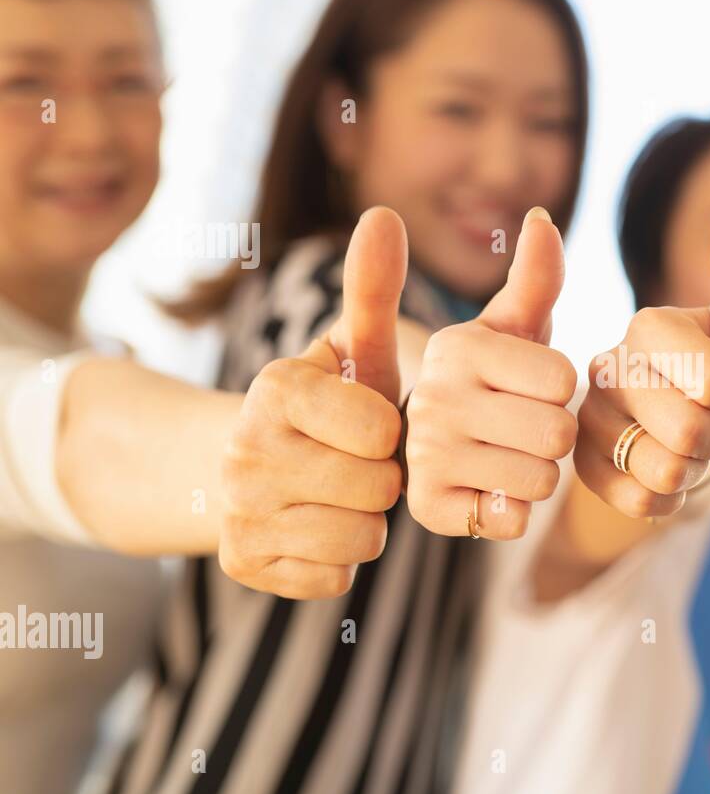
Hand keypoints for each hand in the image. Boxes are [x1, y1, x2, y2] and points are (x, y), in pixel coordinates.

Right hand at [218, 207, 406, 596]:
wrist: (238, 469)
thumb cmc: (322, 405)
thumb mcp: (348, 349)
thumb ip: (372, 290)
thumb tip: (385, 215)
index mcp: (276, 390)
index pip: (381, 431)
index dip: (388, 432)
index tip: (366, 423)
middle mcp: (244, 450)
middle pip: (377, 489)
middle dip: (380, 480)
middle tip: (355, 465)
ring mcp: (237, 512)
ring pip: (360, 538)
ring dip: (363, 521)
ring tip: (338, 493)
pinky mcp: (242, 564)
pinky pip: (335, 578)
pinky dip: (336, 559)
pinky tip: (315, 527)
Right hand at [404, 206, 577, 538]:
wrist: (433, 445)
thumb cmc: (490, 379)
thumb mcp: (511, 327)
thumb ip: (536, 277)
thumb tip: (543, 218)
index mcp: (458, 348)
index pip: (564, 382)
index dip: (562, 390)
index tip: (528, 388)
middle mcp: (432, 400)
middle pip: (557, 435)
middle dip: (554, 437)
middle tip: (520, 429)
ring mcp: (425, 459)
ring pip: (540, 480)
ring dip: (536, 477)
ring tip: (504, 458)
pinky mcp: (428, 511)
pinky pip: (513, 522)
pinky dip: (510, 513)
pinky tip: (484, 492)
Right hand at [573, 201, 709, 517]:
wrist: (684, 436)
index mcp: (644, 326)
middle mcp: (601, 368)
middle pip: (689, 431)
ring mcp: (583, 421)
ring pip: (668, 473)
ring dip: (696, 471)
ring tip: (688, 449)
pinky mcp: (580, 472)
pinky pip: (643, 503)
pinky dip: (670, 500)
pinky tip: (666, 475)